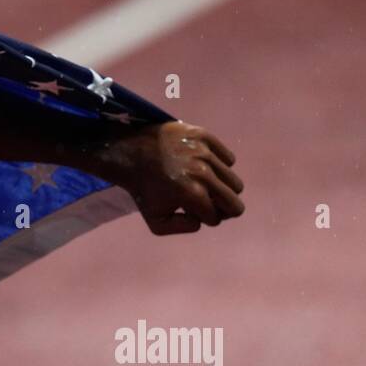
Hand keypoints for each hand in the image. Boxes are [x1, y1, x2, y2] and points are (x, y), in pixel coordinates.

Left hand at [109, 121, 245, 235]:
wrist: (130, 153)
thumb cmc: (144, 189)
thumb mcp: (155, 221)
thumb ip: (181, 228)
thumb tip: (202, 221)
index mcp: (192, 194)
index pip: (217, 218)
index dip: (206, 218)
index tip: (194, 211)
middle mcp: (203, 172)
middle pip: (234, 201)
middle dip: (222, 207)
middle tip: (207, 201)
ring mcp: (205, 152)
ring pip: (233, 180)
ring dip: (220, 187)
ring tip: (204, 184)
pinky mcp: (205, 137)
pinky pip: (229, 158)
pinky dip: (220, 166)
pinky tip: (204, 166)